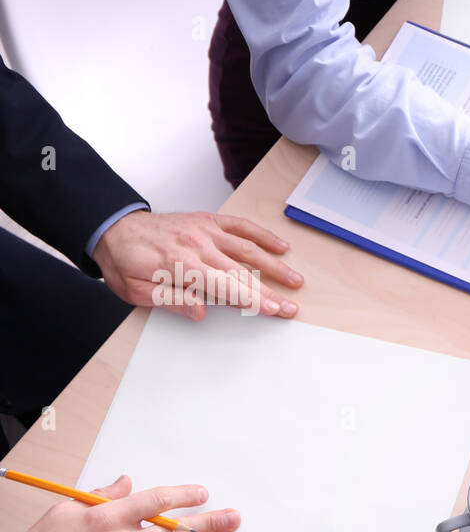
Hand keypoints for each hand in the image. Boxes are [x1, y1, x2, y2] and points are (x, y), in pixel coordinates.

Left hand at [92, 210, 303, 319]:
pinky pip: (240, 226)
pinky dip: (262, 235)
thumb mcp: (134, 290)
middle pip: (243, 271)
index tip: (275, 311)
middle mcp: (197, 245)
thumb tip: (200, 311)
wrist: (112, 228)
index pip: (226, 286)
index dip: (254, 300)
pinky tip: (280, 246)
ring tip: (295, 280)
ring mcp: (205, 230)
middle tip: (292, 307)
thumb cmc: (124, 262)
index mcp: (181, 264)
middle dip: (271, 291)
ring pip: (248, 249)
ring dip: (274, 265)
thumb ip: (169, 300)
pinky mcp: (207, 221)